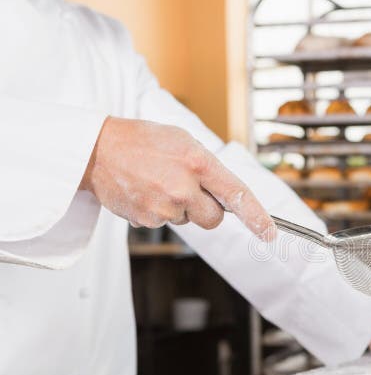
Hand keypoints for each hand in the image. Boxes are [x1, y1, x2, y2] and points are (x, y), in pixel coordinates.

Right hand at [80, 117, 275, 239]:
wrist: (97, 150)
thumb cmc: (143, 142)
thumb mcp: (184, 141)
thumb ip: (209, 168)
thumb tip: (229, 195)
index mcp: (198, 162)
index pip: (237, 195)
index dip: (257, 217)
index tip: (269, 233)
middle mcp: (183, 187)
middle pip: (214, 219)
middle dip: (207, 209)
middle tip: (187, 189)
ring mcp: (164, 206)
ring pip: (188, 221)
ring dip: (180, 207)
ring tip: (158, 182)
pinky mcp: (147, 220)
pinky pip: (166, 223)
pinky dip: (160, 211)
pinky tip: (146, 191)